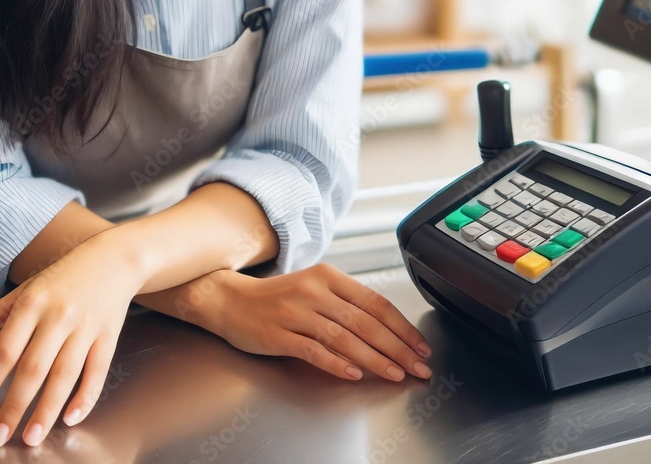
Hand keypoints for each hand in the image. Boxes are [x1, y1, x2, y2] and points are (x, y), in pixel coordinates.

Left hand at [0, 230, 142, 447]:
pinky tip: (71, 417)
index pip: (5, 350)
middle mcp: (58, 316)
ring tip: (32, 436)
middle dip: (14, 406)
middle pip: (33, 368)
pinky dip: (85, 397)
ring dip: (46, 410)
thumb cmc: (66, 275)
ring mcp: (85, 327)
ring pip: (64, 375)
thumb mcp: (26, 288)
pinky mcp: (108, 336)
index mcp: (33, 303)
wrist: (114, 258)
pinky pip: (96, 372)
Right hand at [203, 263, 431, 381]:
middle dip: (397, 346)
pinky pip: (314, 350)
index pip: (374, 301)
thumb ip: (345, 304)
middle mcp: (314, 290)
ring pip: (344, 336)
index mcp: (328, 276)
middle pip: (364, 321)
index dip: (401, 326)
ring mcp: (296, 312)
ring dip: (374, 358)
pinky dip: (336, 363)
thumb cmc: (277, 298)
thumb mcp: (315, 289)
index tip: (419, 345)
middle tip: (417, 366)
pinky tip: (354, 375)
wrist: (231, 300)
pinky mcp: (279, 334)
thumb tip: (385, 330)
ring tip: (395, 374)